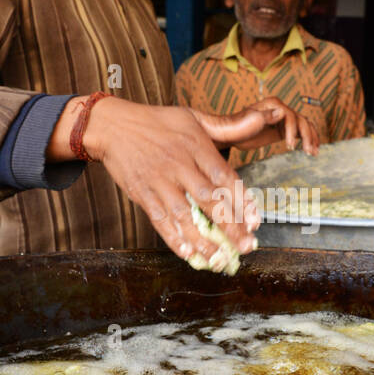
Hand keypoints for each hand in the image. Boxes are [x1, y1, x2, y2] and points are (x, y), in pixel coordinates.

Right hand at [48, 96, 259, 266]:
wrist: (112, 126)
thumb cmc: (158, 122)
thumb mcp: (193, 116)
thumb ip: (226, 125)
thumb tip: (261, 119)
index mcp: (196, 145)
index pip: (224, 176)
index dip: (242, 200)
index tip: (254, 221)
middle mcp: (179, 164)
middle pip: (208, 199)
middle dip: (230, 226)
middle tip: (246, 246)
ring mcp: (159, 181)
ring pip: (184, 215)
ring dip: (203, 240)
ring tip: (220, 258)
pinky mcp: (142, 194)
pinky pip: (159, 220)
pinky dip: (174, 239)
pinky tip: (188, 254)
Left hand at [192, 97, 319, 156]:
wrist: (230, 132)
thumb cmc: (235, 127)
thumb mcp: (246, 123)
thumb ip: (263, 117)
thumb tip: (282, 111)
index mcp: (272, 105)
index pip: (290, 115)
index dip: (292, 131)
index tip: (289, 146)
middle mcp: (280, 109)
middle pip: (301, 120)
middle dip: (306, 136)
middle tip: (307, 152)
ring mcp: (283, 118)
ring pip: (304, 125)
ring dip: (311, 138)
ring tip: (313, 152)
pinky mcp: (284, 127)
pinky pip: (301, 130)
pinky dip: (309, 139)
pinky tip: (313, 150)